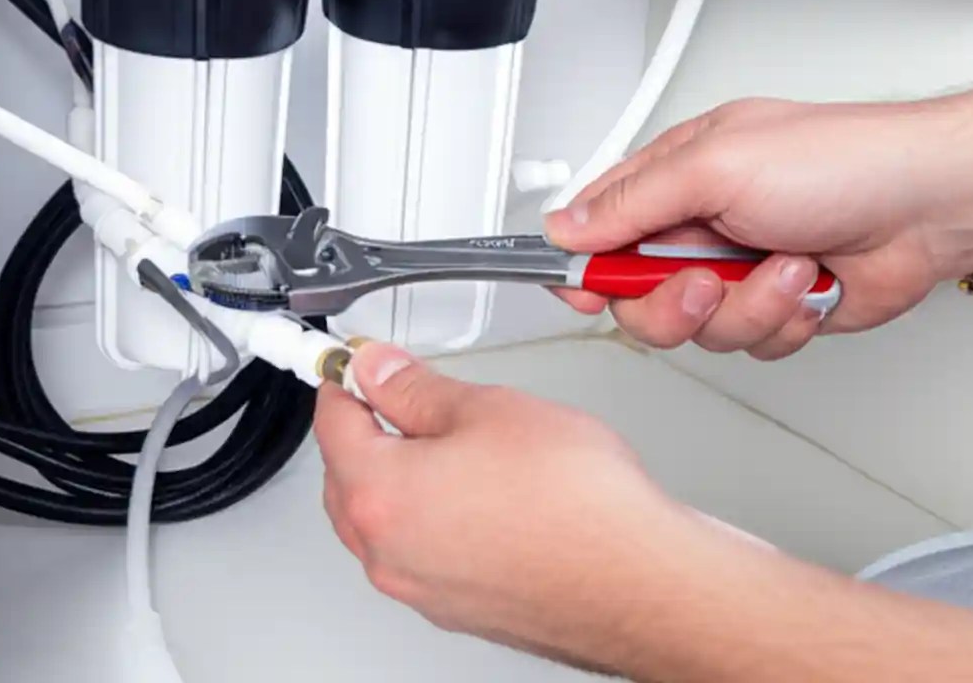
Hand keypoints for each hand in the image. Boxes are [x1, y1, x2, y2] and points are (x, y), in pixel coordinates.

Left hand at [314, 342, 709, 671]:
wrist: (641, 583)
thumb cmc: (578, 506)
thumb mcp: (489, 409)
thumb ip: (417, 389)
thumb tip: (379, 372)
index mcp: (379, 495)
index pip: (331, 423)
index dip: (342, 380)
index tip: (349, 363)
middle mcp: (388, 553)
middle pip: (346, 478)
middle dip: (365, 431)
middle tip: (397, 393)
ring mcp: (422, 589)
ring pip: (385, 520)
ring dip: (399, 478)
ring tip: (453, 442)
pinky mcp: (459, 609)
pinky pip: (423, 552)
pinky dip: (433, 518)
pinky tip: (480, 493)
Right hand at [546, 78, 972, 358]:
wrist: (927, 207)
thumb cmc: (841, 162)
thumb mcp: (714, 165)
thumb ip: (629, 203)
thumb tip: (565, 227)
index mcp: (673, 179)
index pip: (595, 229)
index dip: (581, 267)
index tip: (584, 289)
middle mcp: (698, 228)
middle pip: (635, 296)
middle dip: (672, 302)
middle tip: (706, 281)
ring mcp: (735, 272)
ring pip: (695, 330)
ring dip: (746, 307)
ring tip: (784, 267)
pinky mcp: (772, 309)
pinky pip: (747, 345)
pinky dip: (781, 321)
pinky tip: (806, 284)